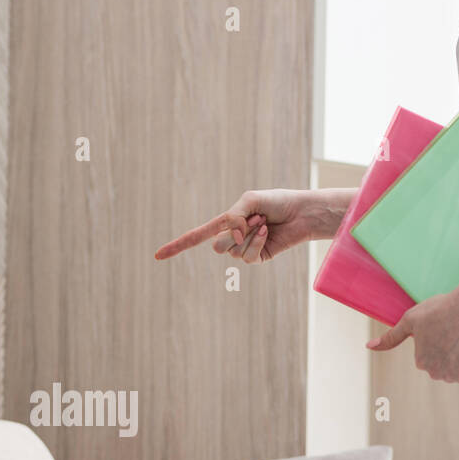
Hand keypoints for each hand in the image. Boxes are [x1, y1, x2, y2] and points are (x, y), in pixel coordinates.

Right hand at [153, 188, 335, 262]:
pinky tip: (267, 232)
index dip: (177, 246)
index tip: (157, 256)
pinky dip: (257, 243)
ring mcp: (244, 249)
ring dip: (249, 234)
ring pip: (232, 252)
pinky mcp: (258, 258)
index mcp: (226, 222)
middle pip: (216, 246)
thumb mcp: (248, 200)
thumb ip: (233, 217)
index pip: (196, 236)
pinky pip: (247, 257)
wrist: (301, 212)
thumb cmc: (276, 202)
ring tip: (263, 223)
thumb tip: (230, 238)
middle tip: (253, 219)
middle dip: (232, 233)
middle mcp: (232, 237)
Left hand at [366, 283, 458, 384]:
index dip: (443, 344)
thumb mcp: (411, 319)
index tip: (447, 330)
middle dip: (453, 355)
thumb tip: (368, 346)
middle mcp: (433, 372)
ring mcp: (452, 376)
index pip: (433, 359)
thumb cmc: (442, 309)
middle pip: (447, 368)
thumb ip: (391, 337)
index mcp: (420, 361)